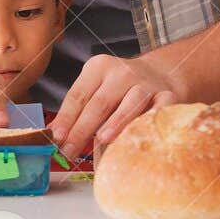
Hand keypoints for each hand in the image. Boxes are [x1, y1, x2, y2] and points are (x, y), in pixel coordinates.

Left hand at [51, 53, 178, 157]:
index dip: (66, 117)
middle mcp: (122, 72)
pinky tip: (139, 134)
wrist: (158, 74)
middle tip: (69, 151)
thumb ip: (77, 110)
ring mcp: (146, 83)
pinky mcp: (166, 95)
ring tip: (101, 139)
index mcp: (99, 67)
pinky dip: (148, 121)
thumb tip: (53, 135)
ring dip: (116, 122)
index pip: (78, 95)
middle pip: (100, 102)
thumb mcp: (96, 89)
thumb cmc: (119, 89)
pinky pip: (158, 109)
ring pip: (130, 103)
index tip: (56, 137)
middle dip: (82, 129)